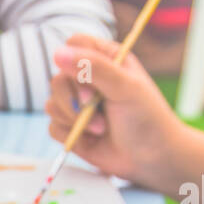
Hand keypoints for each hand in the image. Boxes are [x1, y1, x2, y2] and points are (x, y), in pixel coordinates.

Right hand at [45, 34, 183, 188]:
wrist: (152, 158)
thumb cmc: (146, 118)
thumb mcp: (125, 88)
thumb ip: (94, 68)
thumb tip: (58, 54)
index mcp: (106, 60)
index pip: (74, 45)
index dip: (74, 61)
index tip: (87, 81)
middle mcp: (89, 80)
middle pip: (57, 78)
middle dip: (73, 98)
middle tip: (95, 107)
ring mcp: (78, 105)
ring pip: (51, 104)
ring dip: (74, 119)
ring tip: (102, 128)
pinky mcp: (70, 128)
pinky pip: (53, 127)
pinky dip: (69, 135)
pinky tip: (92, 138)